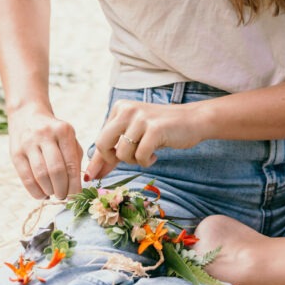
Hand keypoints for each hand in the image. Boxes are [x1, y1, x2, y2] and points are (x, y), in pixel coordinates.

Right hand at [8, 105, 83, 199]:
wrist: (27, 115)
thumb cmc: (54, 132)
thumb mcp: (69, 137)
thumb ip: (75, 158)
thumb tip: (77, 186)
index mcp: (64, 131)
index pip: (71, 164)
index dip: (74, 184)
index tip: (76, 196)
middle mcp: (45, 135)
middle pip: (56, 171)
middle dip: (62, 189)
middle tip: (64, 196)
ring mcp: (28, 143)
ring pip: (40, 175)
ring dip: (49, 191)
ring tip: (53, 194)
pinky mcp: (15, 152)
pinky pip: (26, 178)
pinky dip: (35, 191)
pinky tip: (42, 194)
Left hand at [85, 99, 207, 181]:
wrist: (192, 120)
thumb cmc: (162, 130)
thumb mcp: (134, 136)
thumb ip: (113, 151)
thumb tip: (92, 173)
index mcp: (119, 108)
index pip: (100, 138)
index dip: (98, 160)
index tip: (93, 176)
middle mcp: (127, 109)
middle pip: (102, 144)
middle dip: (111, 159)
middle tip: (128, 159)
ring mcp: (141, 118)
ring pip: (122, 153)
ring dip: (134, 160)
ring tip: (146, 153)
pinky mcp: (154, 129)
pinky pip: (140, 156)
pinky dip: (146, 161)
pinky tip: (155, 154)